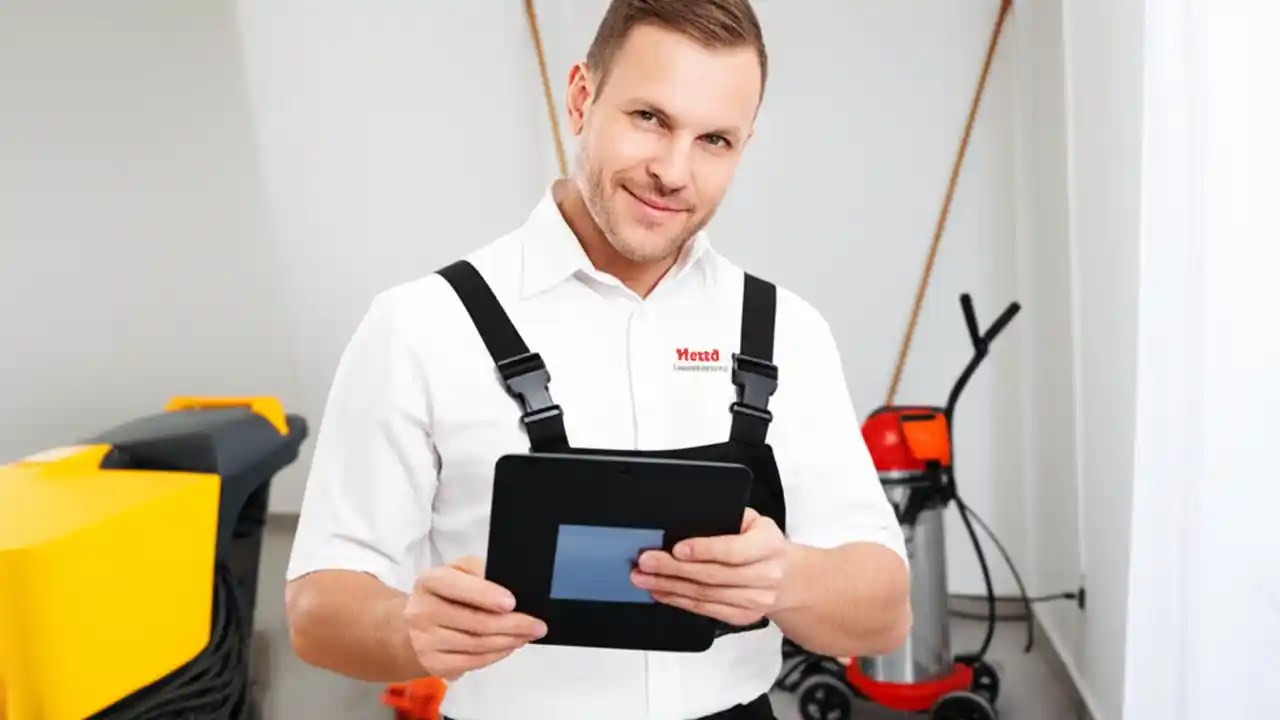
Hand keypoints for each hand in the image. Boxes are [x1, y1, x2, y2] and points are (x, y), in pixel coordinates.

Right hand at [404, 556, 546, 680]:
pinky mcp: (433, 663)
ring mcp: (425, 641)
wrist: (415, 624)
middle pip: (474, 622)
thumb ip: (480, 572)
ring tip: (528, 635)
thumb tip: (511, 586)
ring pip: (476, 645)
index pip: (456, 587)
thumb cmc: (446, 593)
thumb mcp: (459, 571)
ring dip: (508, 641)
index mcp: (430, 581)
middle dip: (512, 624)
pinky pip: (472, 662)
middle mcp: (422, 611)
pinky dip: (496, 655)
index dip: (485, 594)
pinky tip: (510, 646)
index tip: (512, 602)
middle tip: (537, 625)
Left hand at [630, 508, 789, 626]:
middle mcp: (765, 575)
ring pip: (705, 596)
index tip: (677, 549)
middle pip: (713, 575)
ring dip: (670, 587)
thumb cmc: (764, 545)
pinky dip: (679, 601)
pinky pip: (705, 610)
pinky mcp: (741, 617)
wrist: (788, 577)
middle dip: (673, 569)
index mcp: (768, 545)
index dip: (703, 550)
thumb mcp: (754, 521)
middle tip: (647, 562)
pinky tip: (662, 592)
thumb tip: (688, 520)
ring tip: (645, 578)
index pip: (733, 550)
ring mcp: (754, 600)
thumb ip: (727, 519)